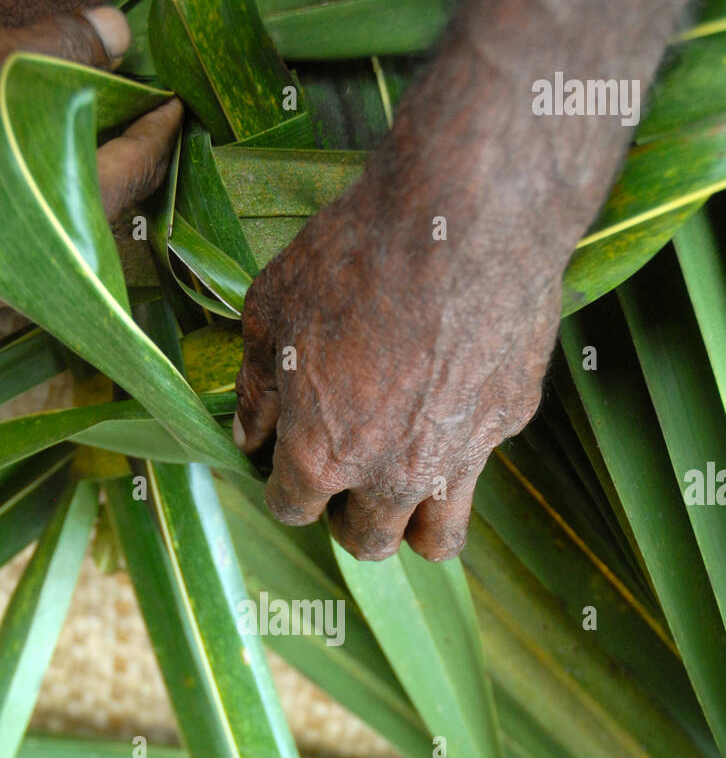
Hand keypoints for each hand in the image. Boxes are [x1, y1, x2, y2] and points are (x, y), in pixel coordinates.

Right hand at [0, 7, 182, 302]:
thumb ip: (46, 47)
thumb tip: (112, 32)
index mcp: (37, 229)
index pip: (126, 176)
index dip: (153, 130)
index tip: (167, 100)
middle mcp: (26, 274)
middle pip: (103, 210)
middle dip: (119, 154)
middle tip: (128, 106)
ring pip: (67, 228)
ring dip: (81, 175)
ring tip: (83, 125)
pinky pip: (30, 239)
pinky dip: (43, 195)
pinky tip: (32, 159)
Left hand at [233, 150, 561, 563]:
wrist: (468, 214)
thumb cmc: (354, 254)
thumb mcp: (272, 308)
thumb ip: (255, 387)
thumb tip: (248, 432)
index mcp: (322, 456)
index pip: (292, 510)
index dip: (283, 489)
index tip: (286, 464)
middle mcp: (391, 475)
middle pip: (366, 542)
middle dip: (346, 520)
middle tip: (344, 476)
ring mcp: (460, 456)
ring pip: (438, 539)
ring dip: (413, 526)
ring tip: (402, 485)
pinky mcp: (510, 419)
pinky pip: (481, 459)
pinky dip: (462, 444)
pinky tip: (451, 392)